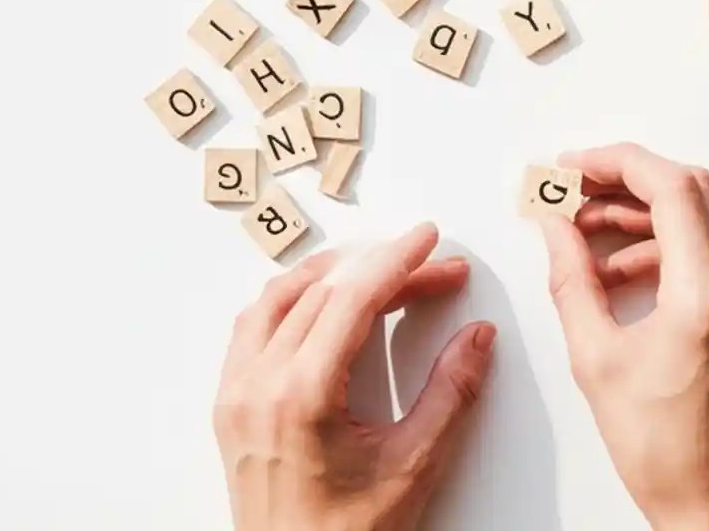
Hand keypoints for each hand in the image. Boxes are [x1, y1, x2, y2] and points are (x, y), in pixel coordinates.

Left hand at [214, 222, 495, 530]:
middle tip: (431, 268)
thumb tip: (478, 338)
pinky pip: (253, 328)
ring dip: (329, 275)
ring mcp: (236, 395)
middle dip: (380, 269)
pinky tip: (322, 304)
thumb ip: (451, 394)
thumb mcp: (413, 467)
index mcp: (300, 397)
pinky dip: (292, 301)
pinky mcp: (230, 406)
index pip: (351, 299)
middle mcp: (257, 386)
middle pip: (321, 293)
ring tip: (377, 268)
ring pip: (277, 300)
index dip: (397, 261)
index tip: (429, 242)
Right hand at [539, 144, 708, 530]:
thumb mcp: (596, 358)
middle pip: (692, 189)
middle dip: (628, 177)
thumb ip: (571, 279)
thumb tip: (553, 225)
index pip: (671, 188)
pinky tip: (617, 268)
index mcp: (707, 296)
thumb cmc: (661, 448)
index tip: (571, 166)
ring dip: (643, 211)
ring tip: (584, 228)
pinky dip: (664, 242)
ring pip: (703, 215)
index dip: (615, 164)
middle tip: (574, 187)